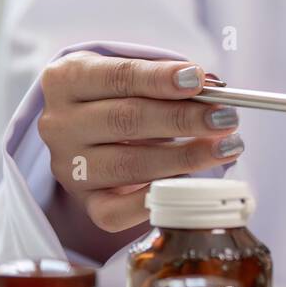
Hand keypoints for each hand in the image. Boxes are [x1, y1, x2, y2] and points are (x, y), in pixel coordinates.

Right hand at [36, 52, 242, 232]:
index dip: (158, 79)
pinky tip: (191, 184)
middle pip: (126, 120)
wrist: (90, 135)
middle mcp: (59, 125)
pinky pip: (120, 211)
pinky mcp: (87, 203)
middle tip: (225, 117)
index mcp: (65, 80)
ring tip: (226, 147)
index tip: (198, 80)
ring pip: (129, 165)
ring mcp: (69, 168)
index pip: (116, 77)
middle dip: (183, 119)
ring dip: (185, 157)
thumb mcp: (135, 75)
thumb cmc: (120, 97)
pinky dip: (157, 198)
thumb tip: (214, 86)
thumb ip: (167, 77)